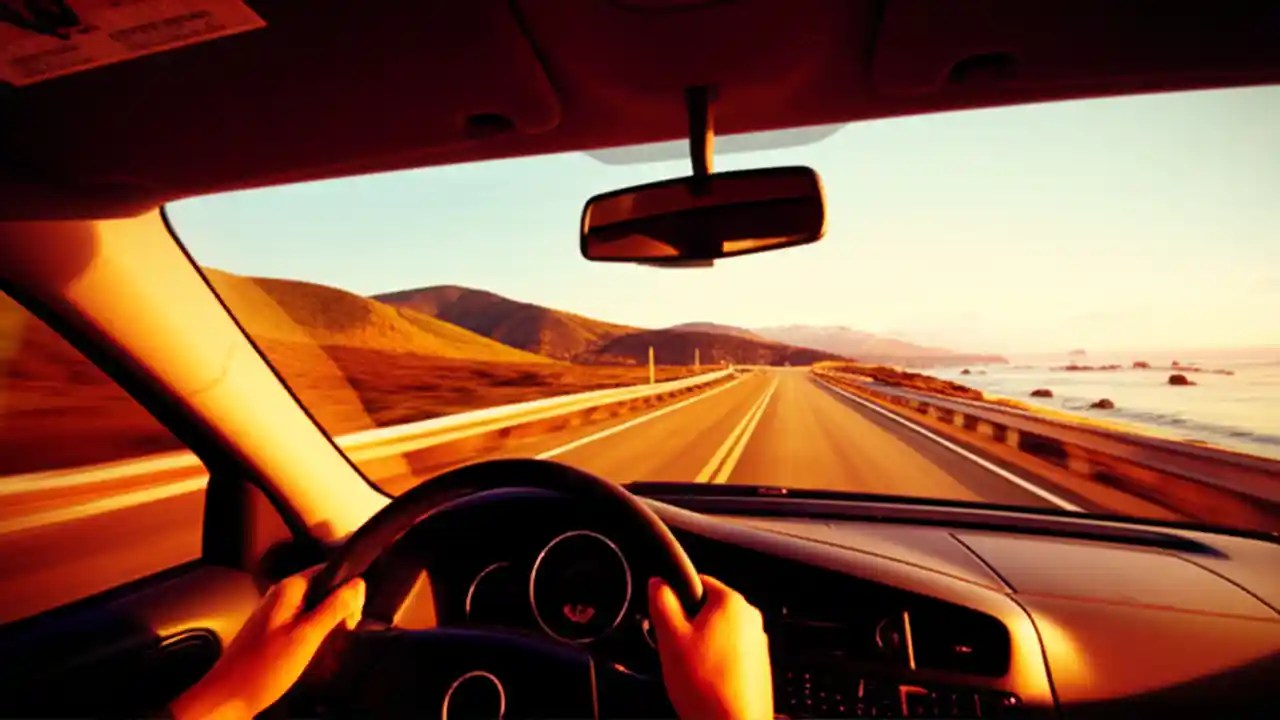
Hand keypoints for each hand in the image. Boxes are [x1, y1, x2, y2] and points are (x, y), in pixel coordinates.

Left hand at [170, 572, 364, 719]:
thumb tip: (358, 585)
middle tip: (344, 630)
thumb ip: (334, 608)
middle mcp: (281, 595)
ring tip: (328, 643)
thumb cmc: (261, 669)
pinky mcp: (275, 629)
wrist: (228, 697)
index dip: (348, 589)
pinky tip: (314, 649)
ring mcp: (277, 612)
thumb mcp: (306, 637)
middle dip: (340, 607)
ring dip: (329, 622)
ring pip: (316, 606)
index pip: (330, 570)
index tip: (354, 613)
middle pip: (324, 588)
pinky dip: (316, 633)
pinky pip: (305, 621)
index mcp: (288, 589)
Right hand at [649, 575, 773, 719]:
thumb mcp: (671, 637)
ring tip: (693, 670)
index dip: (677, 598)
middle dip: (689, 626)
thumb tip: (659, 583)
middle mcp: (750, 617)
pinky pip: (730, 653)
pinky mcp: (759, 665)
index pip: (698, 580)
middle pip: (708, 609)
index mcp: (731, 602)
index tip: (666, 618)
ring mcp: (757, 642)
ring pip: (718, 633)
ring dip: (702, 646)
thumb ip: (662, 602)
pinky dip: (716, 662)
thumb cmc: (705, 685)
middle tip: (677, 649)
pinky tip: (707, 681)